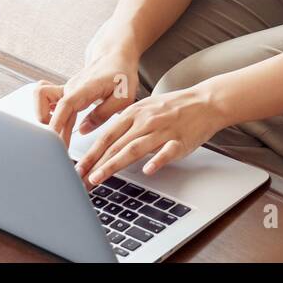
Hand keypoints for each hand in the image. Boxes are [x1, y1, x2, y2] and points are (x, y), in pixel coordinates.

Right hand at [33, 36, 140, 153]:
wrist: (115, 56)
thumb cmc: (122, 74)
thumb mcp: (124, 97)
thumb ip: (103, 114)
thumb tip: (82, 130)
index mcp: (86, 88)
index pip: (65, 104)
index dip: (56, 121)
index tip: (51, 138)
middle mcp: (71, 88)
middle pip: (48, 104)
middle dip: (49, 128)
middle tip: (57, 148)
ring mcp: (66, 90)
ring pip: (42, 99)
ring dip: (43, 117)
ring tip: (56, 136)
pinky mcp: (65, 94)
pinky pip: (46, 100)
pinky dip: (46, 112)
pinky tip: (56, 126)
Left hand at [73, 84, 226, 187]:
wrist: (205, 101)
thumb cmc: (174, 107)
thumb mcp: (145, 108)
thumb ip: (126, 124)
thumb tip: (106, 144)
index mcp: (134, 113)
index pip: (107, 136)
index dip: (90, 153)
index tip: (77, 169)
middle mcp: (145, 121)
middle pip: (116, 144)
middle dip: (95, 164)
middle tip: (80, 180)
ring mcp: (162, 131)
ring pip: (134, 149)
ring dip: (114, 164)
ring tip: (98, 178)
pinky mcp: (180, 140)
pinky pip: (167, 152)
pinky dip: (157, 161)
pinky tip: (148, 171)